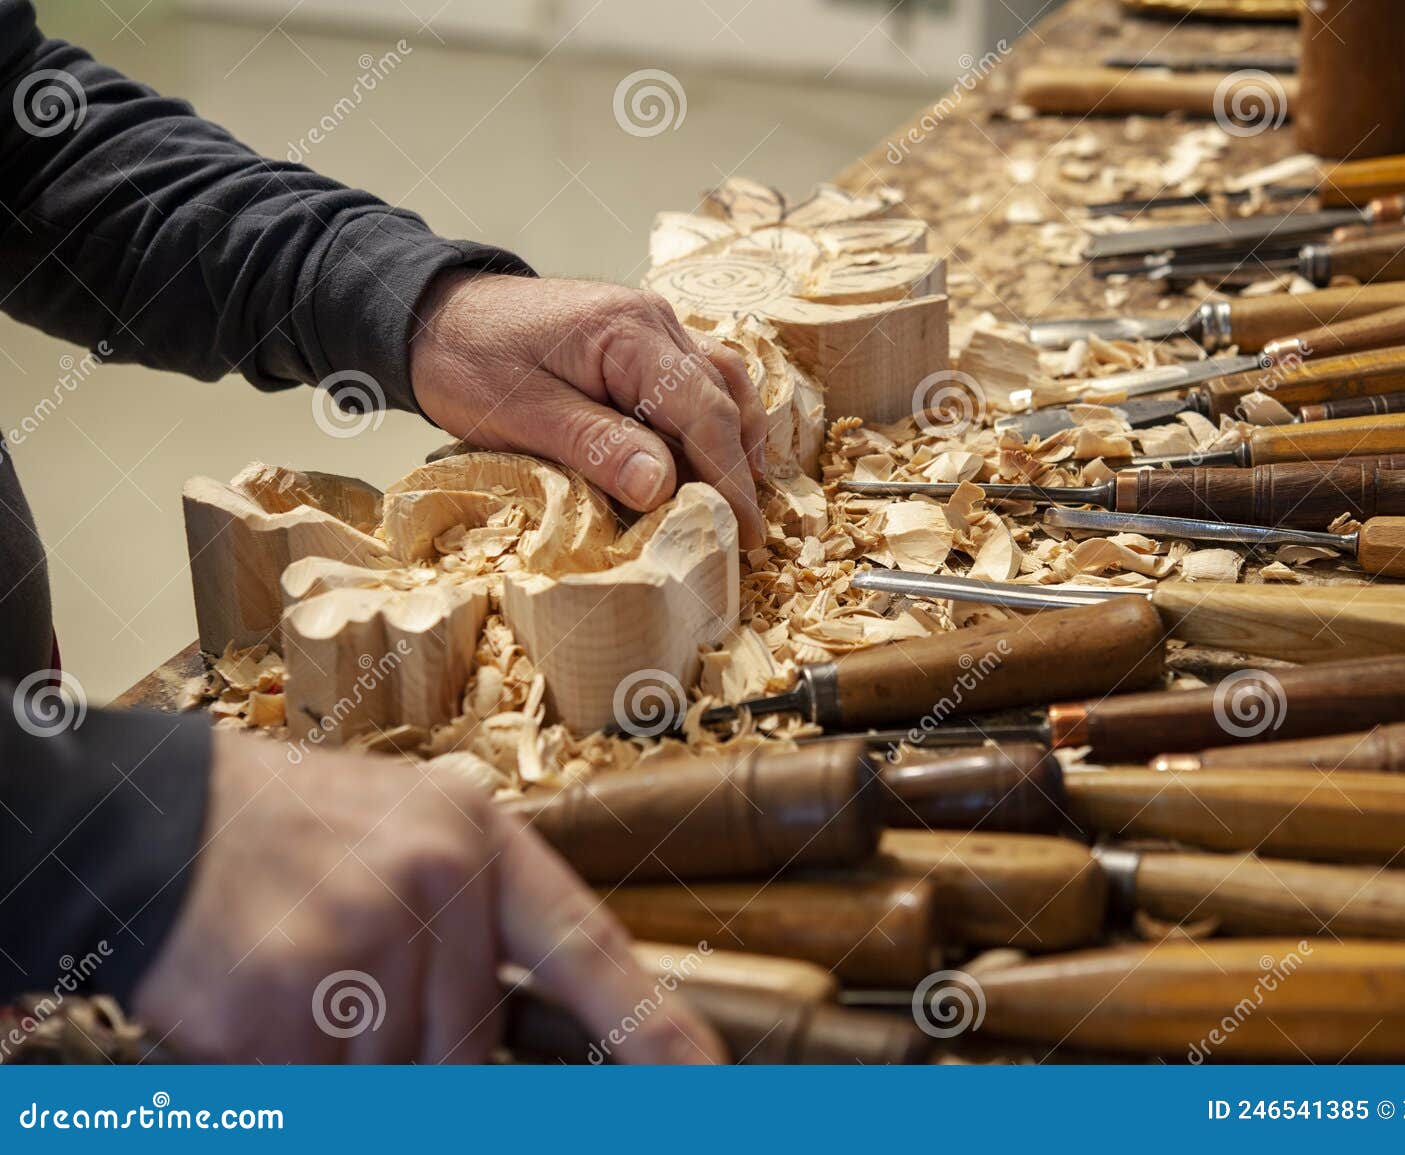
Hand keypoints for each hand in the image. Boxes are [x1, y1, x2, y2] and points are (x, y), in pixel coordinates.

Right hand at [132, 732, 726, 1063]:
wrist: (155, 818)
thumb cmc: (294, 829)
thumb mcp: (409, 833)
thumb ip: (474, 920)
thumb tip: (507, 1037)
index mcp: (475, 838)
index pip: (586, 946)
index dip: (651, 1025)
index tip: (705, 1084)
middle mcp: (431, 884)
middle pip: (468, 1049)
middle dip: (419, 1048)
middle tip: (353, 982)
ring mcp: (354, 945)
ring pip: (392, 1080)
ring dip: (348, 1061)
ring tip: (299, 978)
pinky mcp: (277, 1008)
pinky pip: (315, 1091)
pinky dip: (287, 1073)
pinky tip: (257, 1003)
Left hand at [411, 271, 766, 548]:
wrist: (433, 314)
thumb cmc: (468, 360)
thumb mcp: (523, 414)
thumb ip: (597, 446)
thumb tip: (663, 488)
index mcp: (630, 333)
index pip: (703, 411)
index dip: (728, 477)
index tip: (744, 532)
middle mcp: (655, 322)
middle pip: (724, 398)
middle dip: (740, 469)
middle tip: (748, 535)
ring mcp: (652, 327)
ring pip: (722, 385)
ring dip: (735, 443)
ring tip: (738, 502)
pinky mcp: (641, 343)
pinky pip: (696, 381)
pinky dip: (712, 423)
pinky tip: (707, 461)